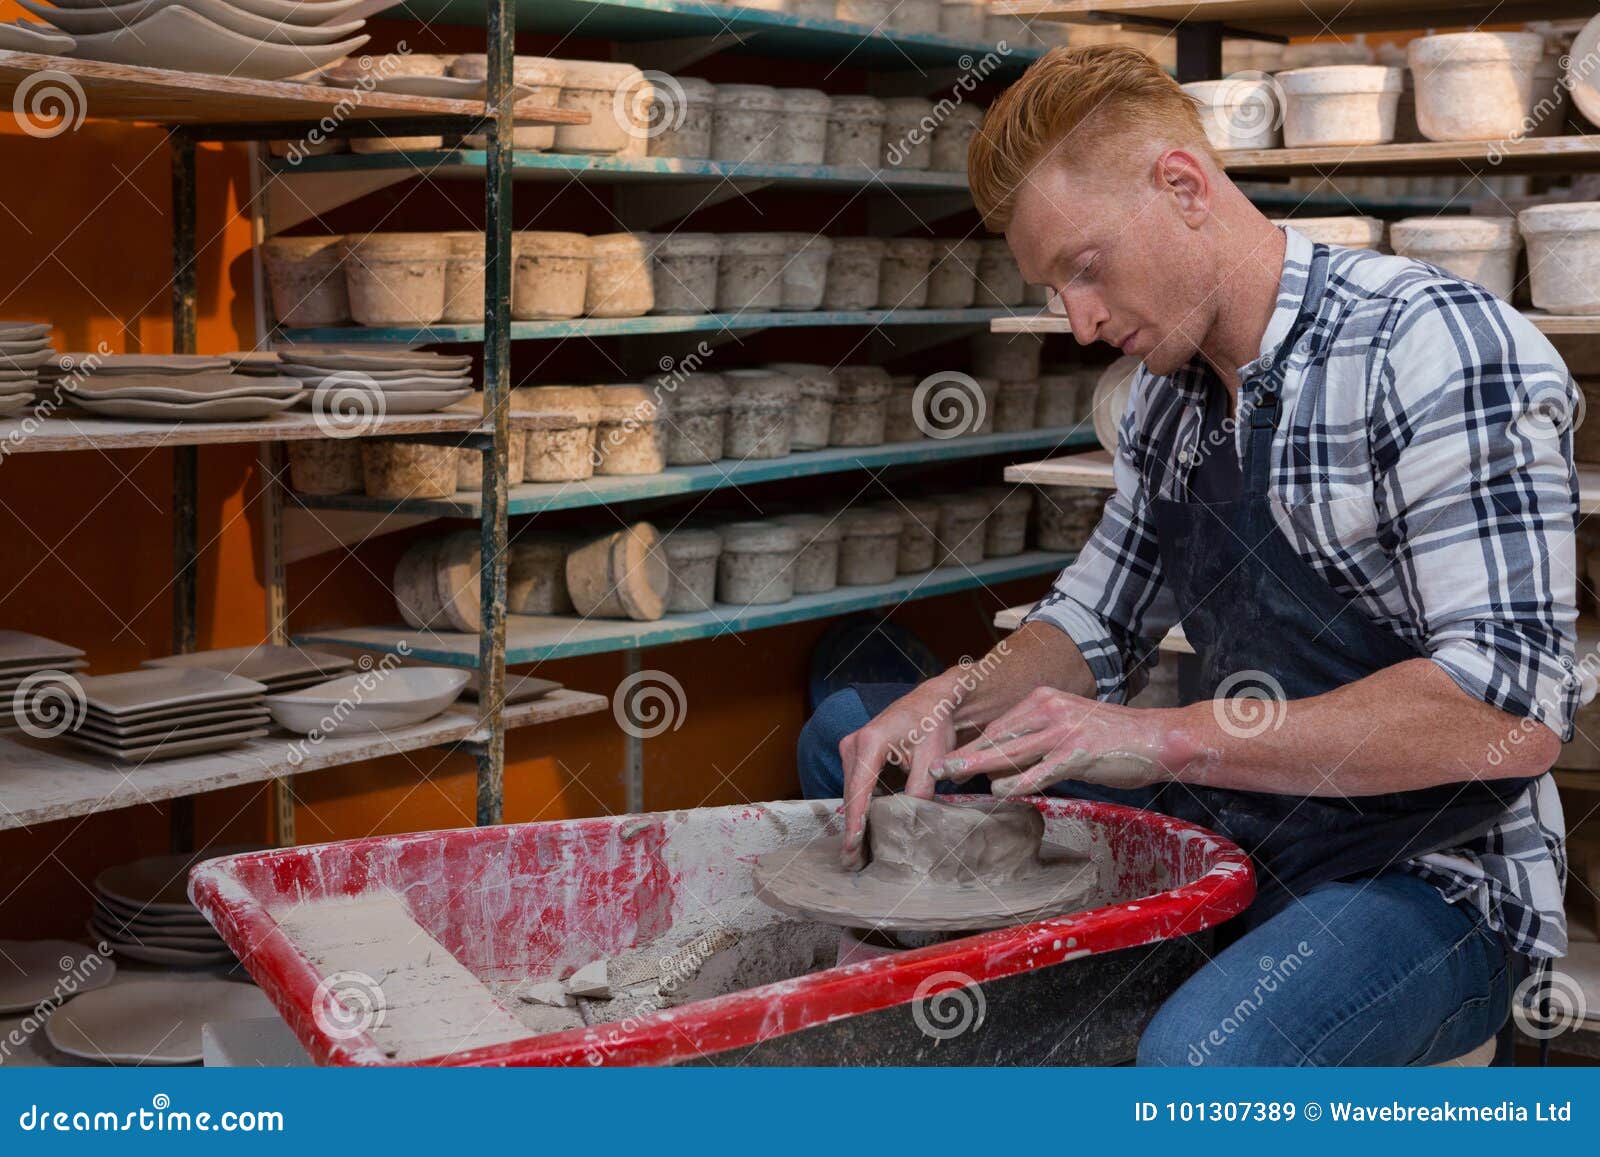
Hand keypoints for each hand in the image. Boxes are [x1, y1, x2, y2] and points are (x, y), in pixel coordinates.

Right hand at [839, 678, 964, 868]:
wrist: (933, 701)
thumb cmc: (934, 724)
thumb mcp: (932, 758)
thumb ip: (919, 790)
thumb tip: (911, 821)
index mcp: (870, 742)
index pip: (859, 790)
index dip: (855, 821)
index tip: (851, 847)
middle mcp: (853, 744)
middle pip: (850, 793)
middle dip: (852, 827)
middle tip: (853, 861)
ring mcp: (852, 748)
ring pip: (852, 791)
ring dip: (856, 819)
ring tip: (857, 853)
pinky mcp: (857, 754)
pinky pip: (856, 785)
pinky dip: (861, 806)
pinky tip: (864, 830)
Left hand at [933, 687, 1175, 797]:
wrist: (1156, 738)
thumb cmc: (1113, 738)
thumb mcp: (1069, 724)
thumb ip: (1038, 737)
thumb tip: (1007, 761)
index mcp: (1044, 699)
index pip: (999, 724)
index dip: (972, 743)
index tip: (949, 757)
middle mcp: (1049, 710)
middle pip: (997, 736)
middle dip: (965, 754)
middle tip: (937, 768)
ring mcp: (1062, 731)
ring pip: (1010, 752)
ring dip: (978, 766)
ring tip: (953, 778)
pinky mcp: (1076, 753)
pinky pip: (1038, 771)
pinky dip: (1016, 783)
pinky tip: (997, 790)